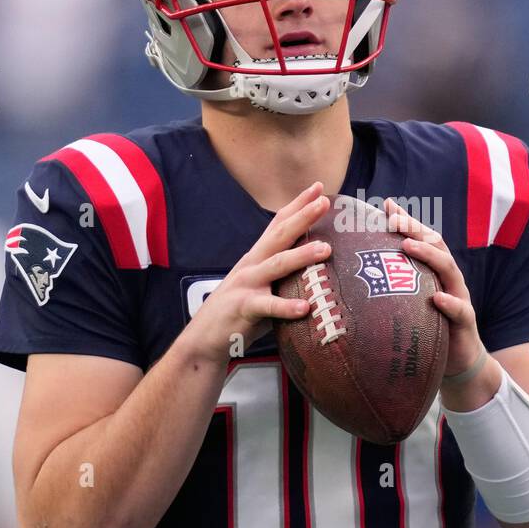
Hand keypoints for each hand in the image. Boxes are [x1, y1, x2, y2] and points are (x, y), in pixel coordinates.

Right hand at [183, 182, 331, 362]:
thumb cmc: (239, 314)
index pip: (279, 224)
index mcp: (257, 257)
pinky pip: (268, 307)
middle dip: (302, 217)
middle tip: (324, 202)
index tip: (318, 187)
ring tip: (325, 249)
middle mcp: (252, 265)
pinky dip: (286, 307)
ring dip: (301, 255)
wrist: (203, 340)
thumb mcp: (262, 287)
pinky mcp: (243, 308)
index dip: (297, 205)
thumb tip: (319, 271)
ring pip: (276, 265)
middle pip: (279, 236)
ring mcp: (246, 285)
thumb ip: (284, 277)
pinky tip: (305, 307)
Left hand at [384, 198, 492, 405]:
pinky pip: (459, 309)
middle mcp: (448, 279)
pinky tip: (436, 299)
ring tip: (408, 246)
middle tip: (394, 219)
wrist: (458, 361)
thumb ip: (395, 284)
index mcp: (434, 272)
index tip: (387, 206)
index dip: (407, 221)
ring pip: (448, 269)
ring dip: (429, 255)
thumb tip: (361, 269)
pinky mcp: (464, 322)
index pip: (423, 238)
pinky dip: (448, 302)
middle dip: (416, 229)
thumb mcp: (410, 303)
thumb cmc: (429, 327)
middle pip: (436, 245)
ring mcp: (459, 298)